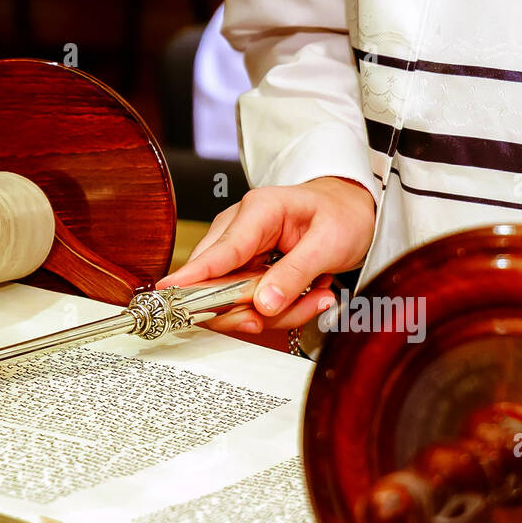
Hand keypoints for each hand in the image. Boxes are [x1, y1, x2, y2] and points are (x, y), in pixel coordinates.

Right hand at [157, 176, 375, 332]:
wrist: (352, 211)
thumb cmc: (341, 216)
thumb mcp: (329, 244)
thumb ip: (295, 274)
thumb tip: (262, 305)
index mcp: (259, 211)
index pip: (220, 251)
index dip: (194, 276)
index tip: (170, 293)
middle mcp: (240, 229)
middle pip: (219, 283)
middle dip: (253, 309)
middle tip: (293, 310)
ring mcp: (240, 251)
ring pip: (235, 300)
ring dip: (278, 312)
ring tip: (319, 297)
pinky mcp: (247, 269)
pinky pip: (251, 302)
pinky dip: (280, 309)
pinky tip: (310, 296)